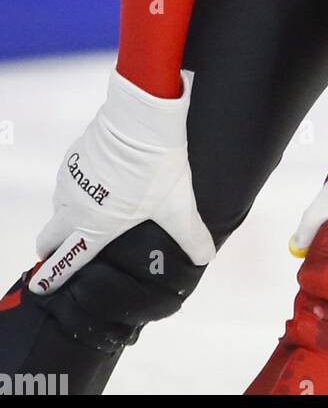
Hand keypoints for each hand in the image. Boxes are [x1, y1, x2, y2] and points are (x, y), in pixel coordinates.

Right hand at [29, 66, 215, 294]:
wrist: (141, 119)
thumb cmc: (156, 169)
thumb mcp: (178, 206)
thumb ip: (191, 236)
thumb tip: (205, 257)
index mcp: (95, 227)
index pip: (65, 261)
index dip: (52, 277)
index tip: (41, 288)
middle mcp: (74, 208)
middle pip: (48, 238)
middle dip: (53, 247)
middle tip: (70, 247)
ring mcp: (69, 181)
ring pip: (59, 207)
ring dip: (70, 214)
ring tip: (99, 209)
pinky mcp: (73, 157)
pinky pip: (68, 180)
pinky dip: (78, 187)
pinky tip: (102, 179)